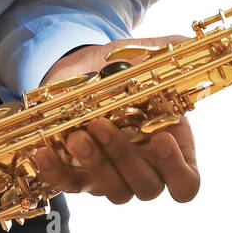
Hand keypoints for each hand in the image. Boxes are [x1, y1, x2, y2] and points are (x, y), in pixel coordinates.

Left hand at [30, 35, 200, 203]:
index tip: (162, 139)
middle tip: (101, 125)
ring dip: (94, 165)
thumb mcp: (144, 56)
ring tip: (76, 135)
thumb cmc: (123, 69)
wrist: (84, 70)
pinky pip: (70, 185)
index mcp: (172, 147)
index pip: (186, 182)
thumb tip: (187, 42)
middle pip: (147, 187)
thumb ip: (169, 51)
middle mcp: (146, 168)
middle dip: (124, 158)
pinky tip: (44, 151)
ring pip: (113, 191)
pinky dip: (56, 172)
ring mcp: (113, 176)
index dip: (177, 170)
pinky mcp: (80, 176)